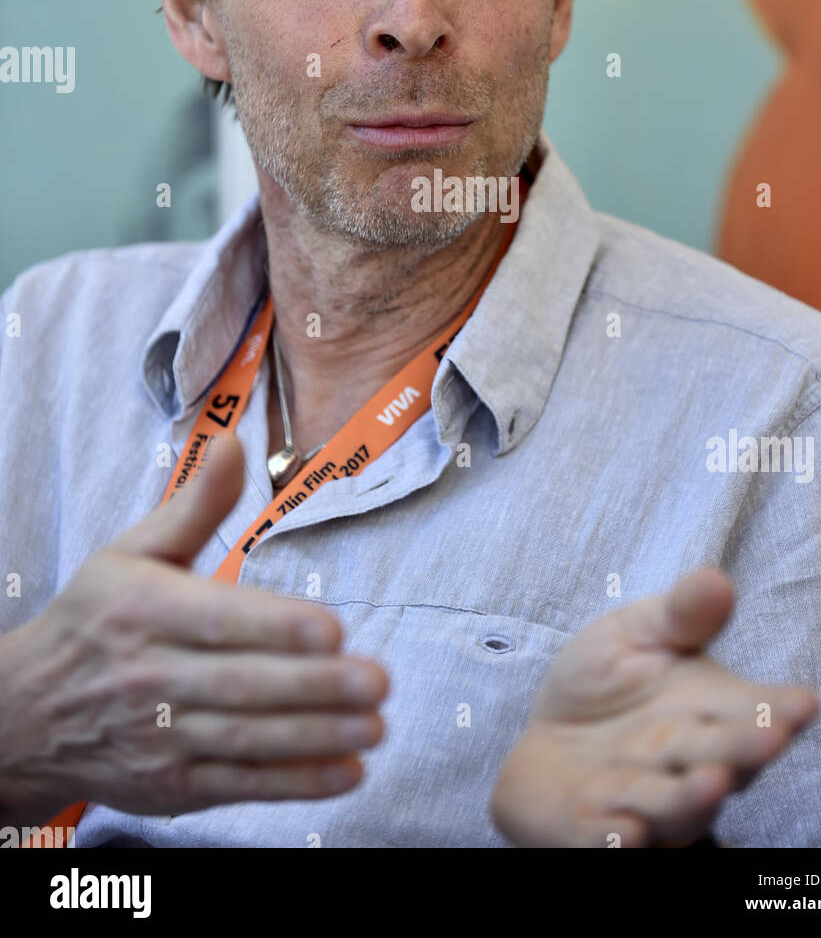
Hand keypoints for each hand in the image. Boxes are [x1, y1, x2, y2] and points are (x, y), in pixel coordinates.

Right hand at [0, 432, 388, 826]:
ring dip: (316, 738)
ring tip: (375, 726)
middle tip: (377, 681)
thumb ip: (195, 505)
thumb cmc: (95, 618)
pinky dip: (294, 783)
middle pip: (240, 687)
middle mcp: (150, 677)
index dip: (275, 628)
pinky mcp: (171, 786)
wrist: (25, 715)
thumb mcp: (131, 552)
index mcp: (145, 611)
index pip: (217, 621)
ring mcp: (159, 739)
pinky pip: (239, 785)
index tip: (333, 629)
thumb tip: (234, 441)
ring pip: (245, 740)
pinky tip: (347, 771)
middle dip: (313, 688)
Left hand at [489, 567, 817, 846]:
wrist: (547, 731)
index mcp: (707, 713)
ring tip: (712, 782)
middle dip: (745, 751)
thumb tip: (716, 577)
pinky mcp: (591, 832)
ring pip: (674, 809)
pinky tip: (622, 832)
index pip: (750, 712)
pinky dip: (614, 841)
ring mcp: (643, 805)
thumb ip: (679, 614)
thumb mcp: (638, 633)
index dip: (778, 710)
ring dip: (692, 799)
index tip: (804, 703)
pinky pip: (603, 843)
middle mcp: (686, 766)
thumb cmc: (606, 680)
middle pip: (721, 761)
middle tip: (770, 738)